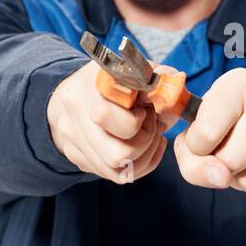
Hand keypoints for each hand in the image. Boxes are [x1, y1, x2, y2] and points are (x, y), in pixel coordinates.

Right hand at [47, 61, 167, 183]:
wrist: (80, 92)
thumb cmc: (118, 80)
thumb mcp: (139, 69)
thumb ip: (159, 76)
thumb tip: (170, 94)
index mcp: (89, 86)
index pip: (104, 115)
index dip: (134, 120)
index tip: (145, 109)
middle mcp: (75, 115)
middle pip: (116, 153)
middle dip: (145, 141)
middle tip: (152, 123)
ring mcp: (75, 141)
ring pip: (118, 170)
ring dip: (145, 155)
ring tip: (152, 134)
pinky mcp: (81, 160)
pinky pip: (117, 176)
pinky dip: (140, 164)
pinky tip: (147, 147)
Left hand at [174, 69, 245, 196]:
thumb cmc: (228, 129)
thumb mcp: (197, 138)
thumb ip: (192, 161)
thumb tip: (220, 177)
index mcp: (237, 83)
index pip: (205, 132)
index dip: (198, 148)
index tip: (205, 138)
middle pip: (229, 160)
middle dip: (223, 167)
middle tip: (231, 150)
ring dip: (242, 179)